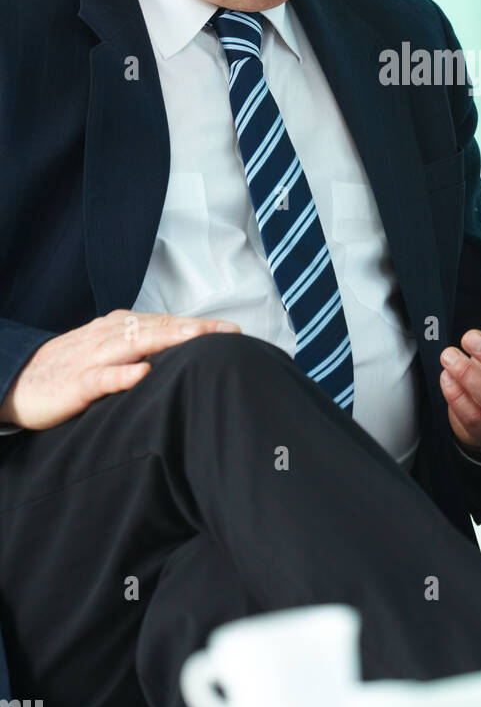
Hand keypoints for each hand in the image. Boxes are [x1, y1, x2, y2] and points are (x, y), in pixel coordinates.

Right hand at [0, 310, 241, 429]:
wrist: (16, 381)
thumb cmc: (68, 369)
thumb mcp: (107, 354)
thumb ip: (140, 351)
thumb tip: (180, 355)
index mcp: (119, 329)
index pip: (166, 323)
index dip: (199, 325)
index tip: (233, 330)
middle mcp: (110, 336)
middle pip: (158, 328)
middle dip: (194, 328)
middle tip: (230, 331)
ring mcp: (92, 357)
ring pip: (135, 344)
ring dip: (168, 340)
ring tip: (199, 339)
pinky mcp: (75, 383)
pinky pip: (101, 377)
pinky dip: (122, 375)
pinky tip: (143, 373)